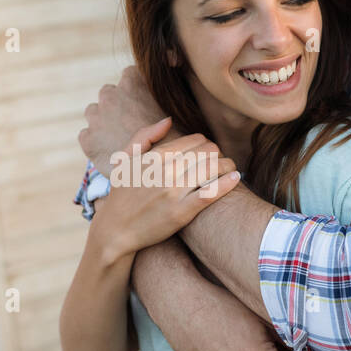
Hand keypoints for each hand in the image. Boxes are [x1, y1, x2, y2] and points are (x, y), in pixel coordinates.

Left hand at [79, 66, 175, 176]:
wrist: (161, 170)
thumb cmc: (177, 137)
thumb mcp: (182, 101)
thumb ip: (175, 79)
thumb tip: (173, 59)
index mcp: (133, 81)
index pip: (131, 75)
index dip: (137, 90)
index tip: (144, 103)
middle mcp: (111, 95)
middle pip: (110, 93)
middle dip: (118, 106)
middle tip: (133, 124)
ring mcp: (97, 117)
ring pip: (95, 113)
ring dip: (105, 122)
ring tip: (121, 139)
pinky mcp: (88, 139)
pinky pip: (88, 136)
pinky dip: (97, 142)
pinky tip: (113, 151)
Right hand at [92, 118, 239, 261]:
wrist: (115, 231)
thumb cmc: (121, 195)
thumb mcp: (125, 160)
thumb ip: (144, 136)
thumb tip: (169, 120)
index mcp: (154, 156)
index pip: (195, 140)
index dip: (206, 144)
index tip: (209, 152)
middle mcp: (165, 171)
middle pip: (207, 152)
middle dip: (218, 154)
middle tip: (221, 161)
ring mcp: (173, 192)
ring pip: (212, 169)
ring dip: (227, 166)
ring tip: (230, 169)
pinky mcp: (181, 213)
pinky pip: (210, 193)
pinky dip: (226, 183)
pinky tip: (235, 178)